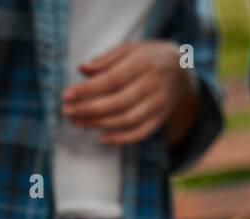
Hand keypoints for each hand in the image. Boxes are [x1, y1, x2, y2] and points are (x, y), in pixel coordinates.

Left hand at [62, 40, 197, 144]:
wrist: (183, 71)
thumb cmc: (148, 57)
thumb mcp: (130, 49)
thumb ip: (106, 60)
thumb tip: (82, 70)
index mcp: (143, 63)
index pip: (111, 80)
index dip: (87, 90)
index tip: (66, 95)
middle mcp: (153, 85)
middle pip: (117, 103)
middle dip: (88, 110)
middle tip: (67, 112)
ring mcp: (158, 104)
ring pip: (126, 120)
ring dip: (98, 124)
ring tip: (76, 122)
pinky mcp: (160, 118)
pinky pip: (139, 133)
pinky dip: (120, 138)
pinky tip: (100, 137)